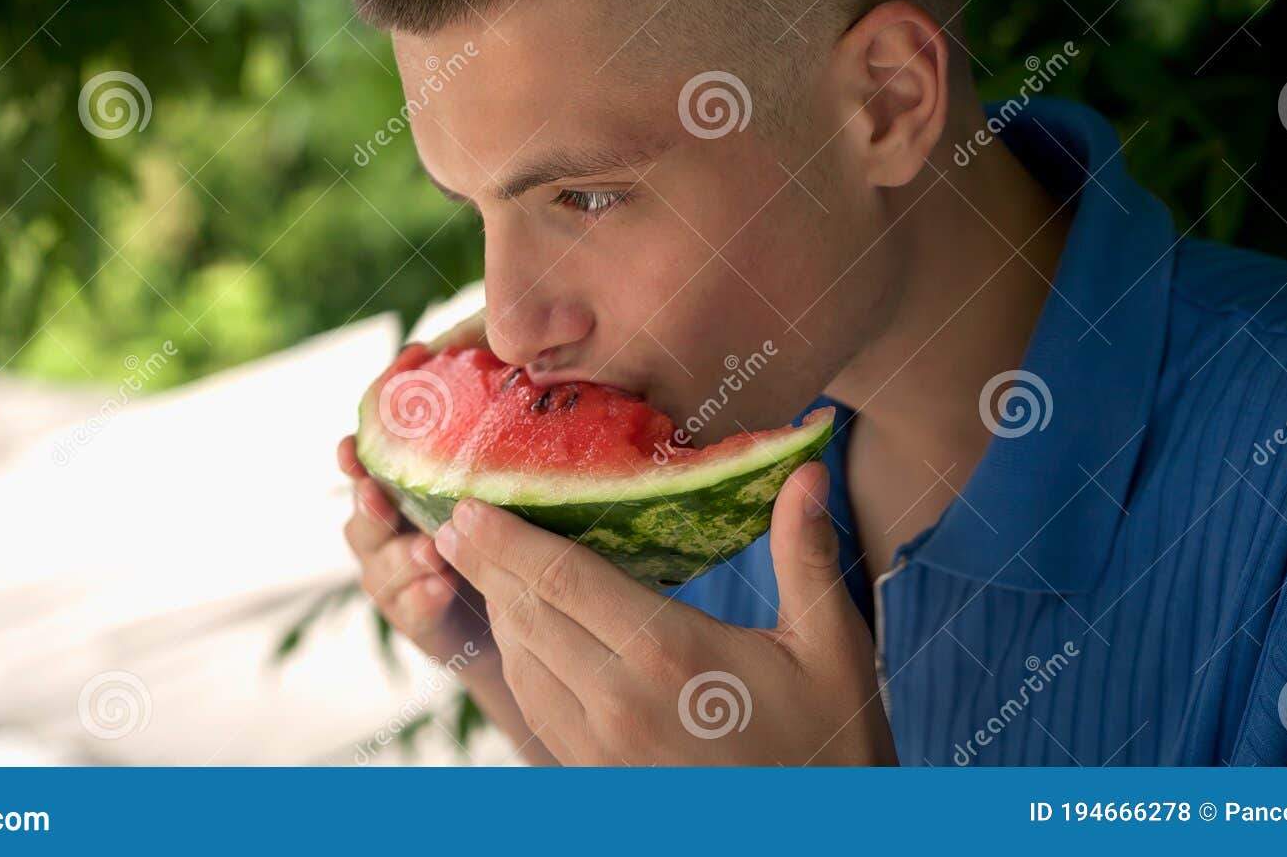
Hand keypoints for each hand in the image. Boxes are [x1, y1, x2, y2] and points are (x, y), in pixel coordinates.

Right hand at [337, 435, 557, 763]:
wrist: (498, 617)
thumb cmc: (486, 537)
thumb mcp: (481, 503)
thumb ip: (474, 476)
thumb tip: (500, 429)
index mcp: (396, 500)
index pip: (366, 474)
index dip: (354, 461)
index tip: (349, 448)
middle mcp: (383, 538)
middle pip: (365, 521)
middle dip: (371, 507)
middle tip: (379, 495)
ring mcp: (391, 581)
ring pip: (383, 567)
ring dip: (406, 557)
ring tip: (429, 550)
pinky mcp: (411, 618)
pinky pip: (408, 608)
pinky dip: (423, 597)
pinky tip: (441, 588)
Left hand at [432, 460, 897, 765]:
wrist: (819, 843)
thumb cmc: (831, 743)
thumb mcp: (831, 646)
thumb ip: (806, 553)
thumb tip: (806, 466)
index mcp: (667, 652)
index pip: (559, 577)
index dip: (505, 537)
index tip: (469, 503)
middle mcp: (617, 700)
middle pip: (526, 613)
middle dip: (484, 563)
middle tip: (455, 520)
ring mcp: (600, 748)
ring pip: (521, 663)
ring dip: (497, 611)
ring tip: (482, 567)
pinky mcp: (597, 777)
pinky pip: (536, 709)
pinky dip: (519, 661)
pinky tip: (522, 635)